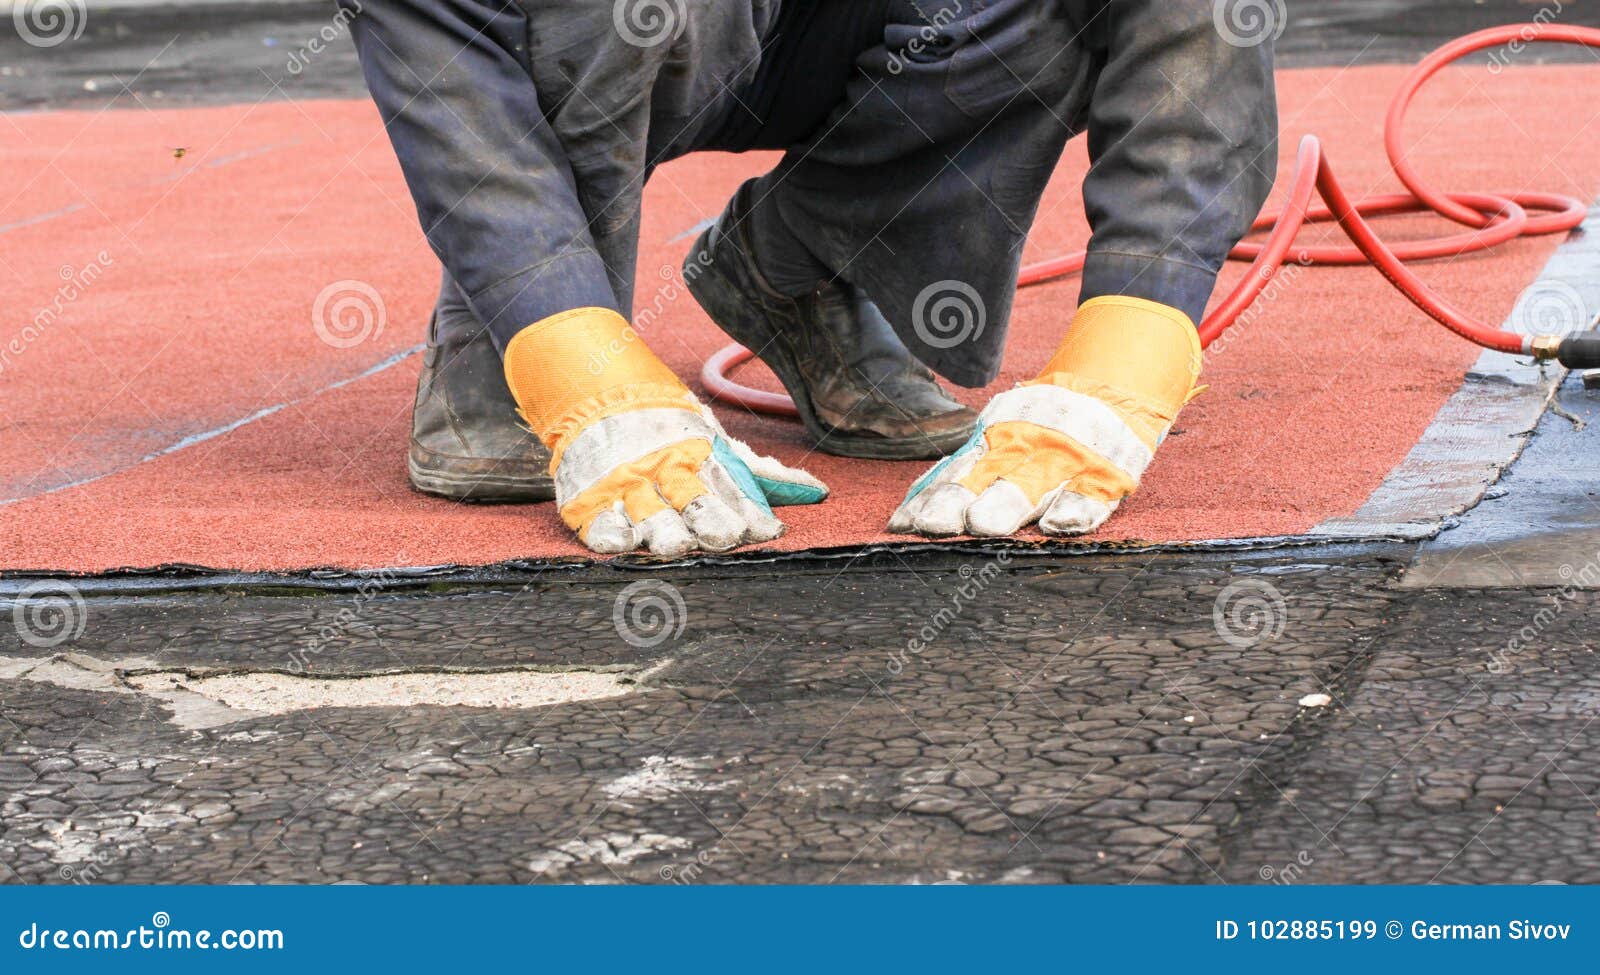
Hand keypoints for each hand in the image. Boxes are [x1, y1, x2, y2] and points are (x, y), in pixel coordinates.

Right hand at [554, 393, 826, 555]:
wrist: (596, 394)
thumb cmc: (669, 432)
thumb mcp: (716, 444)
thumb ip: (762, 474)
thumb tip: (819, 492)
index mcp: (701, 457)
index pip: (733, 489)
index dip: (751, 512)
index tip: (770, 530)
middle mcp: (666, 471)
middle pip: (694, 501)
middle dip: (711, 519)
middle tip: (726, 536)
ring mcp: (626, 485)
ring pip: (649, 513)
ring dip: (664, 530)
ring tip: (678, 545)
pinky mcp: (589, 499)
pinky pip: (599, 521)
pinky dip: (611, 532)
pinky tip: (625, 542)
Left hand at [889, 296, 1199, 538]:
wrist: (1114, 387)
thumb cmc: (1042, 425)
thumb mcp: (999, 436)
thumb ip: (962, 473)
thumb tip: (904, 518)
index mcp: (995, 442)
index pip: (954, 475)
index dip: (928, 501)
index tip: (904, 525)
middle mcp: (1025, 453)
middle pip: (986, 482)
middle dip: (959, 503)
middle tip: (937, 524)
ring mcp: (1066, 464)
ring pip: (1032, 489)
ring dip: (1007, 507)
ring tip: (984, 526)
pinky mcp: (1104, 477)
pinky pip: (1090, 497)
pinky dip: (1075, 511)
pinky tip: (1057, 526)